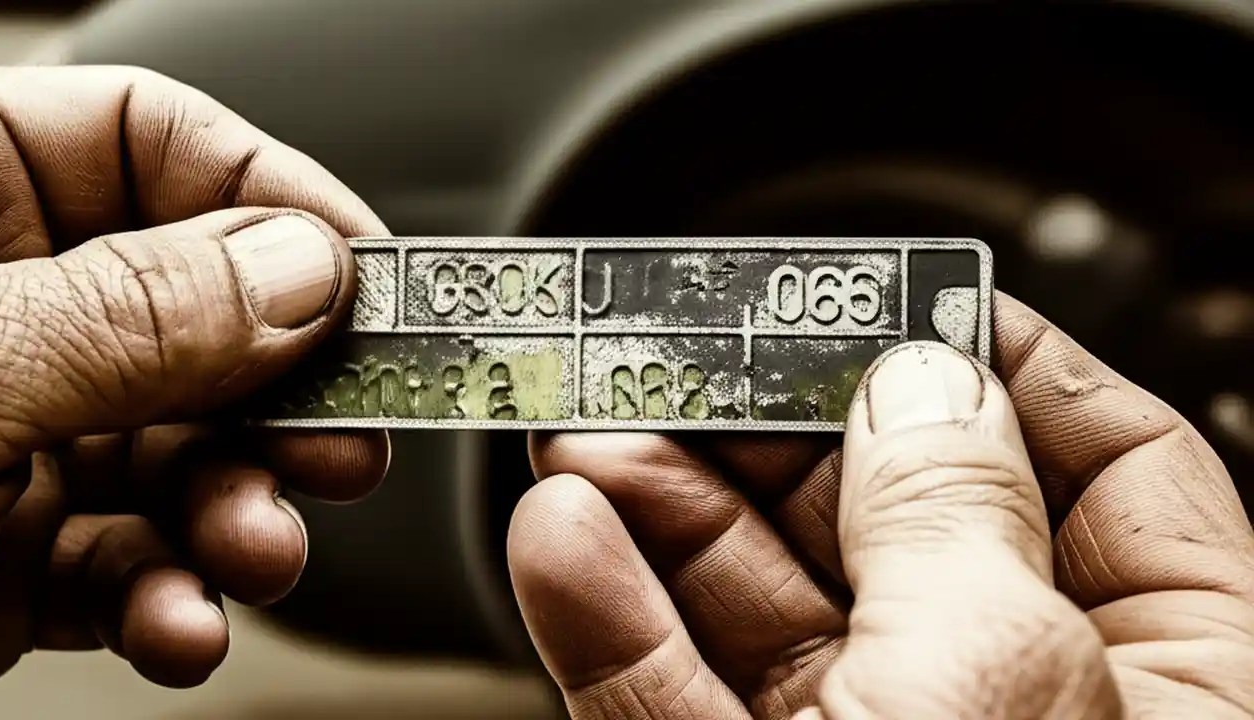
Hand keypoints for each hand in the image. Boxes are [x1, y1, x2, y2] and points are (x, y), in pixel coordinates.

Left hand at [0, 67, 389, 687]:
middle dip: (278, 390)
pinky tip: (184, 623)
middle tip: (347, 437)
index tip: (369, 280)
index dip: (273, 197)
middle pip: (199, 311)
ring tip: (259, 547)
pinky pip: (125, 562)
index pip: (152, 141)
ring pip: (178, 451)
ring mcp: (1, 437)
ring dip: (237, 510)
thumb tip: (301, 267)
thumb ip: (133, 313)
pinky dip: (171, 600)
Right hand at [508, 294, 1253, 717]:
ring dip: (664, 513)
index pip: (1112, 472)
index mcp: (1169, 681)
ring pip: (765, 613)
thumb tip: (917, 379)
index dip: (998, 368)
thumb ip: (953, 510)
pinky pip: (676, 702)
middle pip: (895, 523)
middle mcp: (1019, 717)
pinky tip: (566, 546)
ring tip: (586, 433)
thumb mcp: (996, 676)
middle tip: (689, 356)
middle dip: (778, 430)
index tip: (894, 298)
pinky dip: (613, 624)